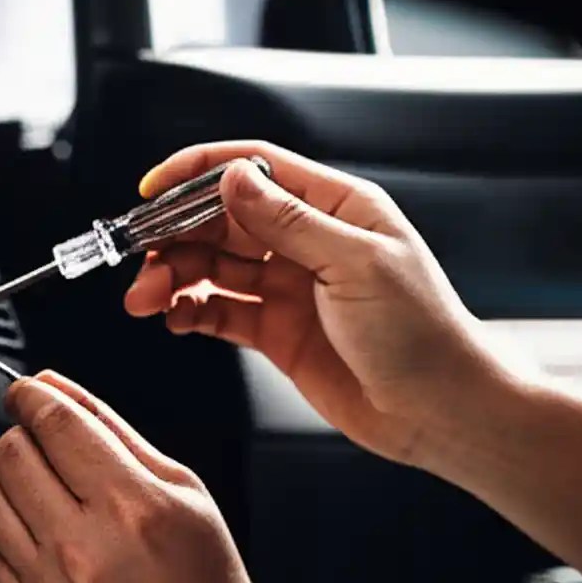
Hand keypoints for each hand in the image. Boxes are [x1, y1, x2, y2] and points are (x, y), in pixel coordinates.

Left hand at [0, 370, 331, 582]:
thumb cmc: (204, 580)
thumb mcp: (183, 488)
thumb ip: (113, 429)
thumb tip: (54, 385)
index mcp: (129, 506)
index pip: (54, 423)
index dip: (31, 394)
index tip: (27, 392)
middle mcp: (82, 548)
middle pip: (10, 452)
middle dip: (24, 435)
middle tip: (48, 447)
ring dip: (11, 482)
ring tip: (48, 495)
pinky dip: (8, 534)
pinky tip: (44, 540)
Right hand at [124, 141, 508, 466]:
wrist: (441, 413)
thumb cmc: (423, 335)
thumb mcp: (355, 264)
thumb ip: (287, 221)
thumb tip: (233, 177)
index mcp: (334, 207)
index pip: (254, 169)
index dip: (198, 172)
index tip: (153, 188)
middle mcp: (306, 242)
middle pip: (220, 221)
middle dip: (174, 236)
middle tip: (140, 259)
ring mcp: (288, 287)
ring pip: (211, 268)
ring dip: (173, 278)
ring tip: (145, 299)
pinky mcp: (275, 331)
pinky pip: (218, 312)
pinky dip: (189, 312)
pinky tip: (174, 318)